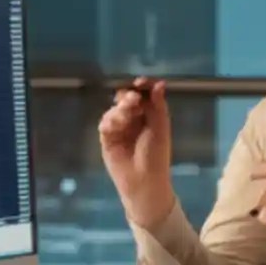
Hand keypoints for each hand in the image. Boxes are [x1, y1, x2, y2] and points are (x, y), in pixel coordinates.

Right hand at [98, 78, 174, 226]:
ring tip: (127, 115)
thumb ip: (158, 106)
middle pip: (127, 98)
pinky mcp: (107, 138)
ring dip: (120, 109)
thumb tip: (159, 83)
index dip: (141, 86)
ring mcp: (119, 128)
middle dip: (129, 97)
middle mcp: (134, 119)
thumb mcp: (161, 128)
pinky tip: (115, 125)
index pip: (144, 94)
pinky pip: (105, 123)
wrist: (143, 181)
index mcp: (149, 115)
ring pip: (115, 109)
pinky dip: (110, 121)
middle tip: (133, 100)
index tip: (139, 83)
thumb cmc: (156, 156)